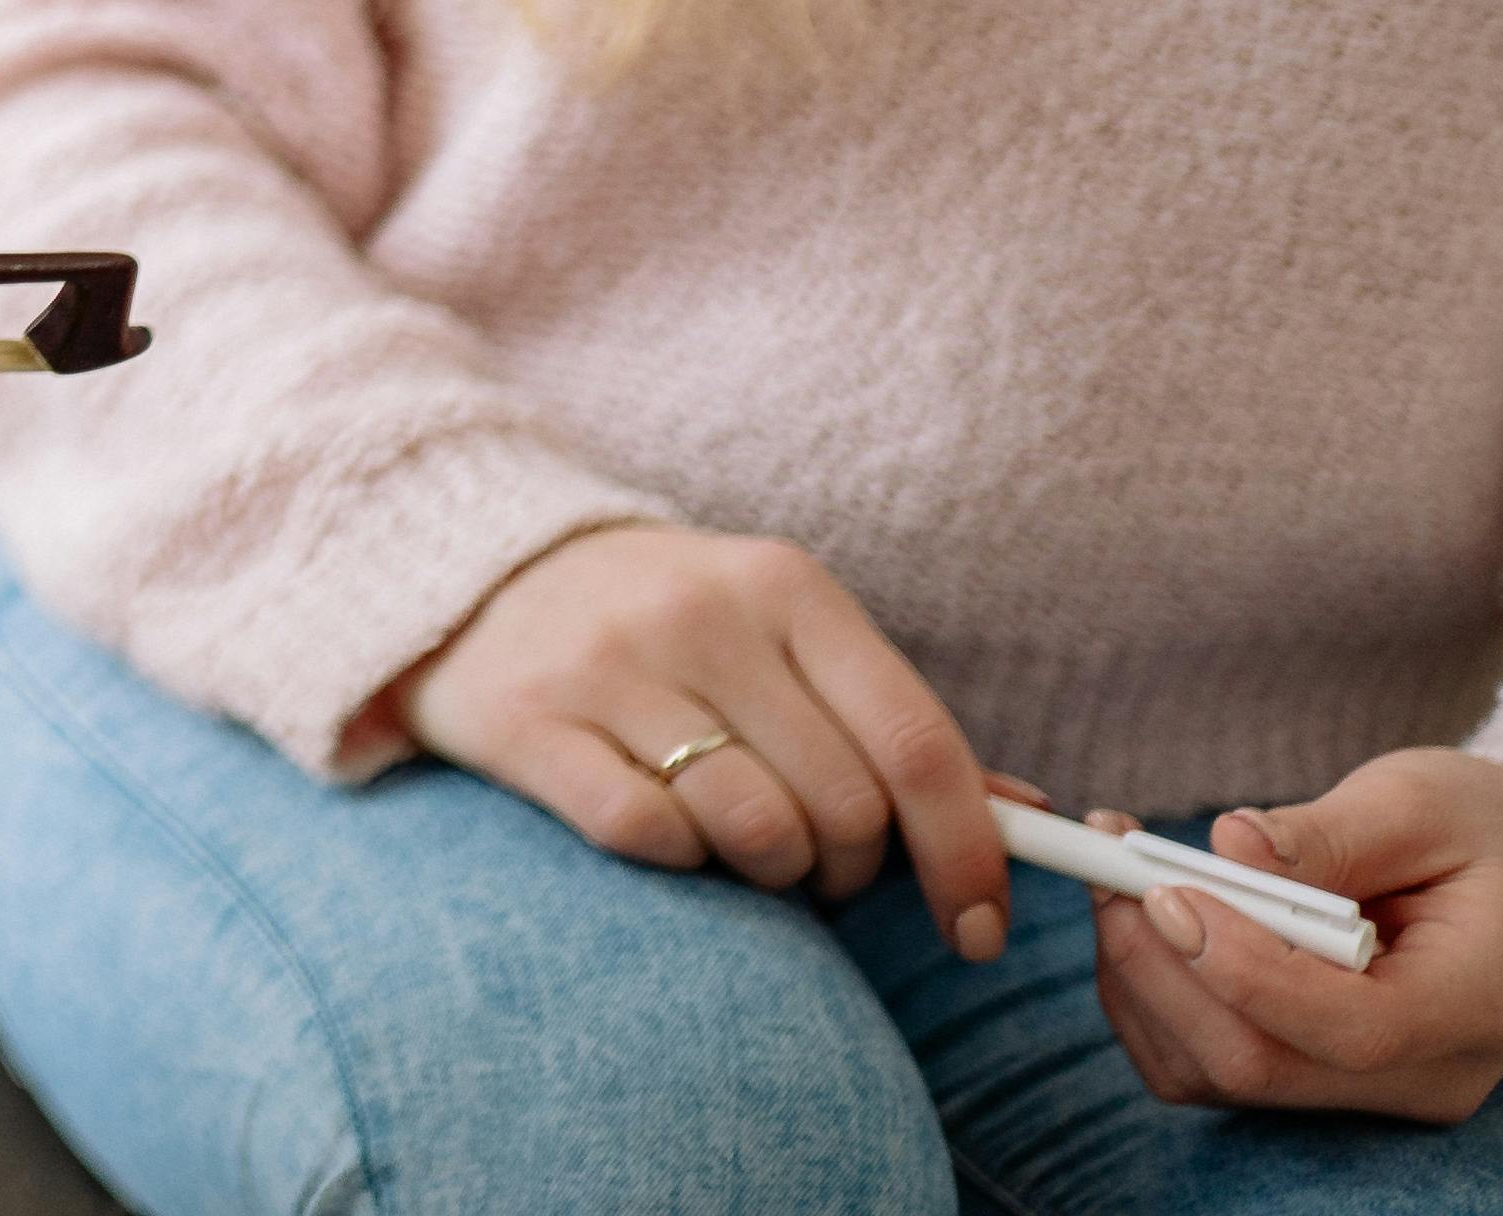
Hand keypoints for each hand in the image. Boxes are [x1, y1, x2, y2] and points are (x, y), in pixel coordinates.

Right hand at [399, 524, 1015, 951]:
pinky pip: (649, 837)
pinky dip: (679, 862)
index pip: (916, 743)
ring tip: (744, 848)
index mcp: (786, 585)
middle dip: (850, 869)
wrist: (474, 573)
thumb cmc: (664, 626)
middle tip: (817, 867)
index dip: (966, 855)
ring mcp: (608, 663)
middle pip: (844, 806)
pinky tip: (666, 834)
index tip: (977, 929)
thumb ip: (889, 721)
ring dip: (769, 873)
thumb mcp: (779, 634)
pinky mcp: (527, 720)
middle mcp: (700, 612)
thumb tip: (1028, 815)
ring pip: (754, 830)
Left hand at [1087, 751, 1502, 1123]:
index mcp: (1477, 1005)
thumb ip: (1331, 832)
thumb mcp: (1427, 802)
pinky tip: (1144, 918)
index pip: (1347, 1028)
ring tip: (1117, 875)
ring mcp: (1372, 1090)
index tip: (1166, 890)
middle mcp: (1425, 1074)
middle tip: (1110, 864)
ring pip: (1215, 1074)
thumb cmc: (1490, 833)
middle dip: (1162, 966)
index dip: (1242, 968)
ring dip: (1142, 978)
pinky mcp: (1322, 1080)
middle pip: (1260, 1065)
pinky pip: (1207, 1065)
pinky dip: (1153, 998)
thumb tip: (1229, 845)